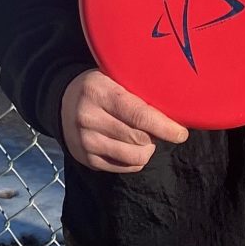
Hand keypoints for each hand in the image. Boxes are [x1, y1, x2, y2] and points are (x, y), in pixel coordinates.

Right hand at [59, 70, 189, 171]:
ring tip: (144, 137)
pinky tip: (131, 145)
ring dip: (147, 149)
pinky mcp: (87, 159)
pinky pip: (126, 167)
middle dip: (155, 135)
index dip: (164, 127)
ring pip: (135, 157)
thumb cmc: (101, 88)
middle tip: (157, 127)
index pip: (139, 115)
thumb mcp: (114, 78)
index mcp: (98, 91)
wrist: (64, 102)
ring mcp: (86, 141)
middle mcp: (88, 117)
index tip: (181, 133)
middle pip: (139, 138)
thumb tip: (176, 111)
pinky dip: (136, 159)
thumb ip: (139, 91)